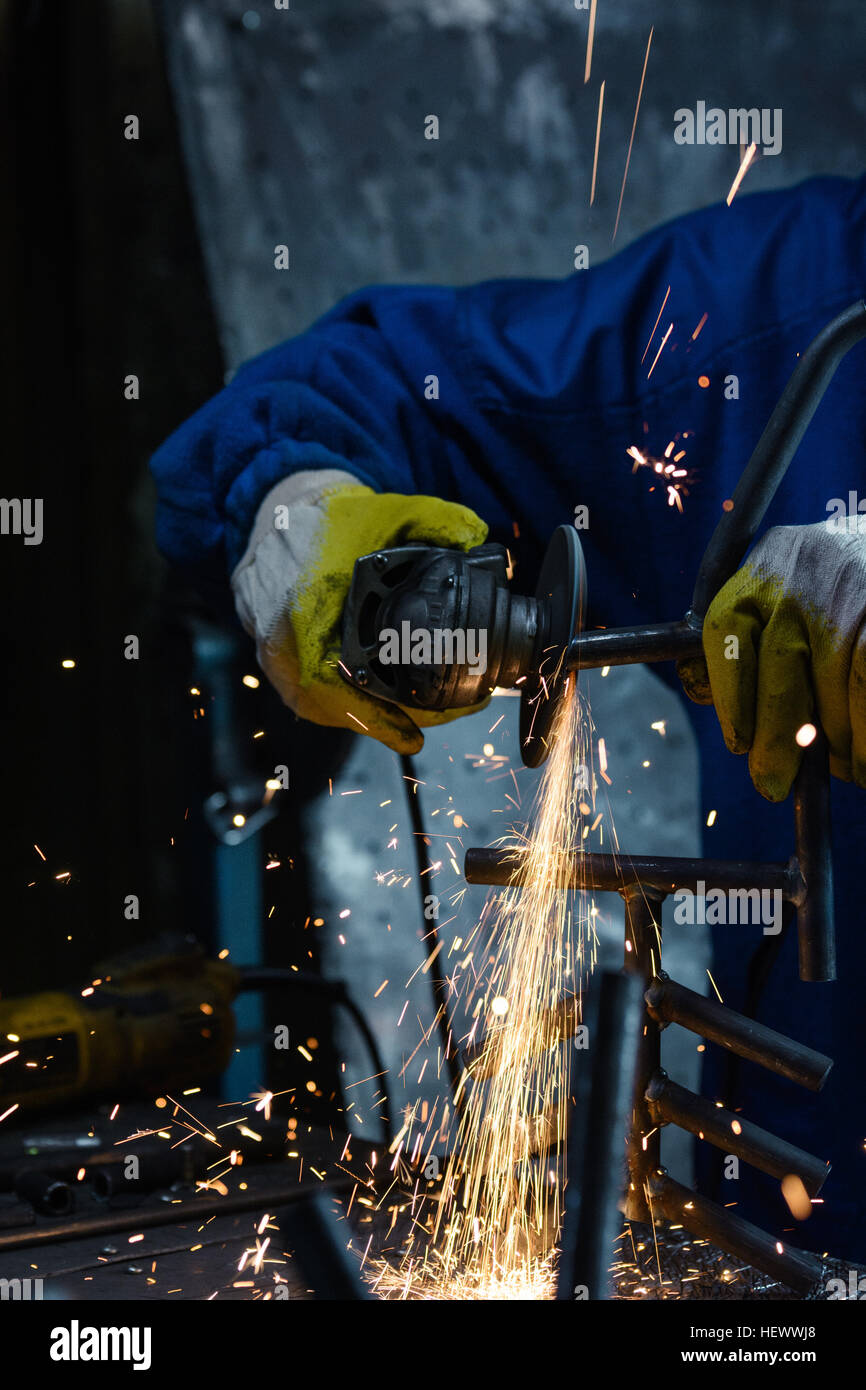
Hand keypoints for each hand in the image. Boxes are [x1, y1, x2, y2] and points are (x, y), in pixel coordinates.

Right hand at [232, 471, 489, 752]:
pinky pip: (319, 696)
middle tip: (439, 721)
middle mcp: (281, 641)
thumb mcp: (382, 511)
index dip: (373, 717)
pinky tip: (390, 709)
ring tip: (422, 720)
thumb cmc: (325, 521)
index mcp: (300, 608)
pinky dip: (355, 705)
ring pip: (326, 707)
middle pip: (333, 706)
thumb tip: (475, 538)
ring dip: (374, 717)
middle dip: (389, 722)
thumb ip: (433, 518)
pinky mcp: (282, 662)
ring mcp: (277, 656)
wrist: (279, 520)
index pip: (329, 682)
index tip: (414, 734)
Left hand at [677, 523, 865, 800]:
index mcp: (763, 568)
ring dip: (835, 745)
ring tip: (841, 769)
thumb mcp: (787, 594)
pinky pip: (865, 690)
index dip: (730, 695)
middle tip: (772, 785)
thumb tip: (724, 720)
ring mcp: (849, 595)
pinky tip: (861, 762)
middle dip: (776, 739)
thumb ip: (750, 646)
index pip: (725, 631)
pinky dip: (864, 740)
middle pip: (779, 670)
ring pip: (832, 691)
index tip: (738, 743)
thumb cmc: (836, 589)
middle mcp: (802, 574)